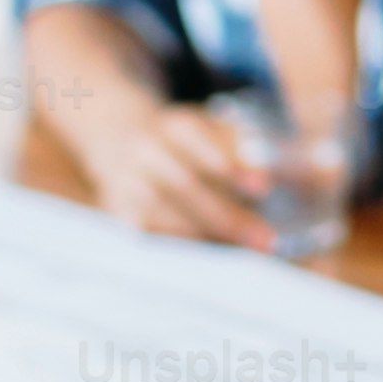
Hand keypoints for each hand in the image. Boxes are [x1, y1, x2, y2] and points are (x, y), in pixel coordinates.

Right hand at [70, 90, 274, 248]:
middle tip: (263, 239)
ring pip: (164, 214)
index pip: (202, 141)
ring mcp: (128, 182)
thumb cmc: (189, 145)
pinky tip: (204, 256)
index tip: (263, 188)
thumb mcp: (215, 132)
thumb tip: (263, 182)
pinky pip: (149, 234)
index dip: (231, 164)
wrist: (126, 144)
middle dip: (228, 215)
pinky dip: (177, 245)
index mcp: (177, 125)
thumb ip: (240, 149)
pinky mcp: (118, 211)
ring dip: (204, 236)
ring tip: (240, 250)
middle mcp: (147, 151)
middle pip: (186, 185)